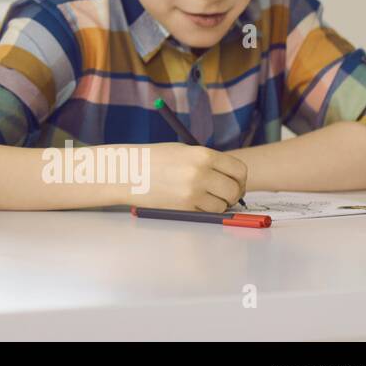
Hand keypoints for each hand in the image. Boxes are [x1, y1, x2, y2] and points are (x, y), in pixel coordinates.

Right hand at [127, 143, 247, 211]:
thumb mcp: (183, 151)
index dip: (240, 178)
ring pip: (222, 205)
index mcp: (202, 155)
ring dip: (217, 204)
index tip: (235, 181)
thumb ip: (208, 161)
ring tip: (202, 197)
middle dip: (233, 194)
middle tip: (224, 194)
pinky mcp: (184, 208)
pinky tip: (190, 202)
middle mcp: (200, 173)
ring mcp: (192, 192)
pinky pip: (207, 213)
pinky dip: (203, 210)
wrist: (126, 171)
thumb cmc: (154, 159)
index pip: (239, 170)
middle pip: (234, 190)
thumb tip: (231, 177)